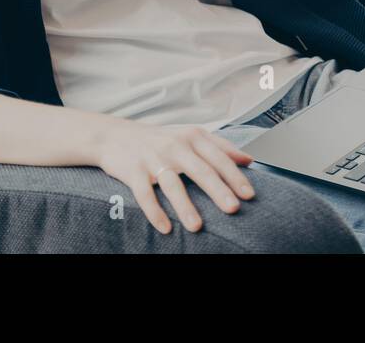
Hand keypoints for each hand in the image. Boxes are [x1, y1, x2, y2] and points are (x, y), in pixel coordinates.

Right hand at [93, 119, 256, 233]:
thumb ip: (220, 146)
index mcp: (192, 136)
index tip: (249, 195)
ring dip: (185, 206)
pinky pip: (144, 194)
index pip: (219, 157)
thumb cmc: (160, 139)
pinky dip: (154, 212)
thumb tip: (249, 160)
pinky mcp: (133, 171)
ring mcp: (152, 158)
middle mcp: (174, 145)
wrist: (115, 135)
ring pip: (171, 184)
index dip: (235, 176)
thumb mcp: (191, 135)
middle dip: (218, 190)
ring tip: (197, 226)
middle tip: (233, 208)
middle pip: (200, 170)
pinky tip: (165, 228)